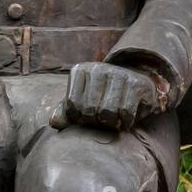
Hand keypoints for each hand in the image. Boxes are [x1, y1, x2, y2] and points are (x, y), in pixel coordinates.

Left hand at [49, 61, 163, 131]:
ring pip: (107, 112)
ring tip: (113, 119)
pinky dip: (125, 122)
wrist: (135, 83)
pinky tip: (126, 119)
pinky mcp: (137, 83)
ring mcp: (119, 74)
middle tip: (102, 120)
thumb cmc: (103, 96)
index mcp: (81, 70)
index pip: (72, 104)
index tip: (86, 116)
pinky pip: (125, 113)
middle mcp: (99, 68)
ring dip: (111, 123)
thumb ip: (66, 112)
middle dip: (95, 121)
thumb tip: (54, 122)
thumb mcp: (82, 101)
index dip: (78, 118)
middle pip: (89, 110)